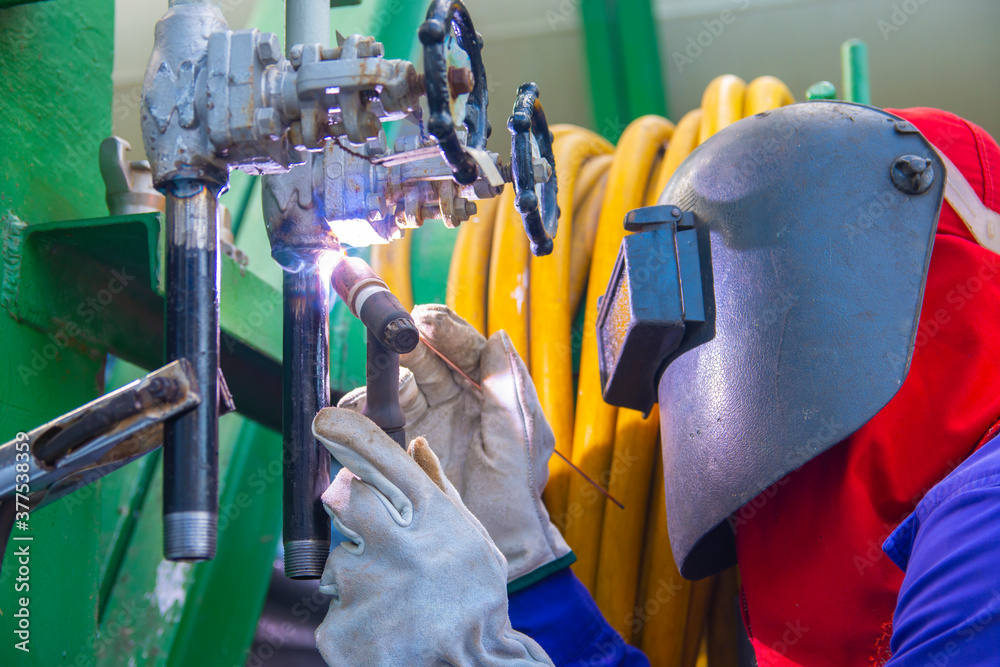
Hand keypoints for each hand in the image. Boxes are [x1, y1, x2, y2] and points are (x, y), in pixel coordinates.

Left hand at [312, 408, 552, 666]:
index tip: (324, 421)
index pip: (382, 461)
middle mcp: (399, 547)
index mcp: (434, 519)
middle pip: (344, 501)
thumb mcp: (472, 538)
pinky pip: (333, 609)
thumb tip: (417, 444)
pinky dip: (353, 619)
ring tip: (396, 604)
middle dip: (353, 514)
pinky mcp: (341, 631)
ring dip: (358, 577)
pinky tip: (385, 630)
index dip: (348, 435)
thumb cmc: (473, 599)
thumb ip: (438, 489)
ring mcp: (367, 590)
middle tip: (383, 545)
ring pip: (338, 562)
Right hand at [338, 305, 573, 589]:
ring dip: (386, 373)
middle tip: (397, 334)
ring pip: (399, 383)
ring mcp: (425, 420)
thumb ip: (509, 390)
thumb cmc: (514, 498)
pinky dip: (365, 409)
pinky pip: (377, 418)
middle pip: (427, 358)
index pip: (466, 349)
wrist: (489, 549)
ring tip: (379, 373)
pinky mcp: (398, 444)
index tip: (426, 321)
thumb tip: (498, 338)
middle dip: (411, 342)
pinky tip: (360, 409)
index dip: (447, 331)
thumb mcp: (521, 442)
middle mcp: (455, 400)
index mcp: (489, 392)